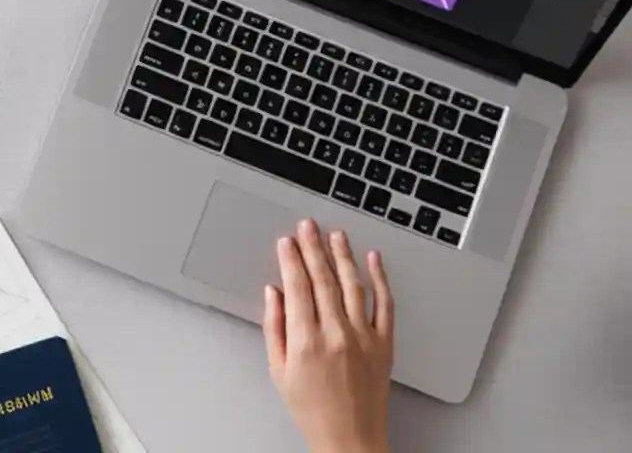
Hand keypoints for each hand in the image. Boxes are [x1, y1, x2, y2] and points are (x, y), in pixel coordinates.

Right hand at [264, 219, 393, 452]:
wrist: (350, 439)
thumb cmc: (312, 410)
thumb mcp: (278, 370)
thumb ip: (274, 327)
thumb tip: (273, 294)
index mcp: (305, 340)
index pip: (297, 286)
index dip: (291, 259)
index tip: (286, 242)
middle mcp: (336, 334)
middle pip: (323, 279)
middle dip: (313, 247)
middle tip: (308, 226)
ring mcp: (364, 337)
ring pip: (353, 285)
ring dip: (343, 255)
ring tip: (335, 235)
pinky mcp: (385, 344)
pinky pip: (385, 304)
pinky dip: (380, 279)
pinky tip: (373, 260)